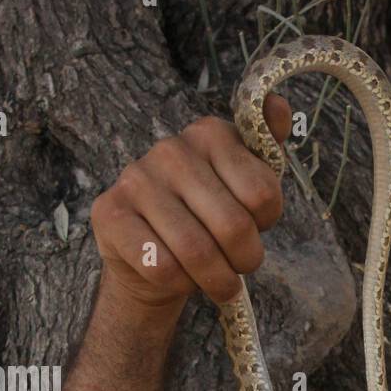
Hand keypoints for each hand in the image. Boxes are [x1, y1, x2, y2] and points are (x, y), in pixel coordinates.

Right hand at [90, 95, 290, 309]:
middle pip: (233, 227)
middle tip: (240, 268)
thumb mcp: (244, 182)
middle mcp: (171, 150)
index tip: (256, 228)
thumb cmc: (207, 215)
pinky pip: (162, 267)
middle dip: (246, 260)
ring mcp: (136, 179)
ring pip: (197, 253)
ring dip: (217, 281)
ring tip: (220, 284)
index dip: (266, 224)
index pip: (262, 194)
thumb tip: (279, 105)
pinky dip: (181, 284)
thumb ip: (266, 146)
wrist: (150, 253)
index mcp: (210, 134)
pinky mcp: (110, 213)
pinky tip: (182, 278)